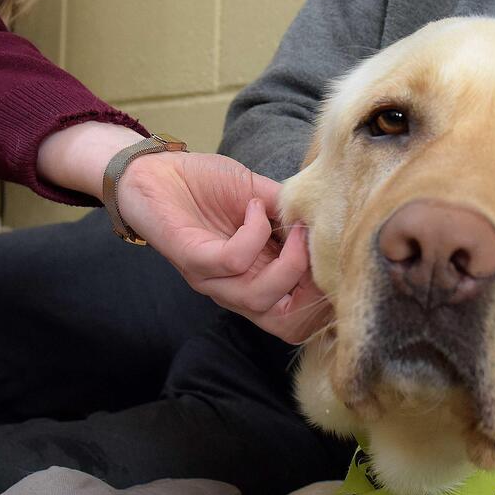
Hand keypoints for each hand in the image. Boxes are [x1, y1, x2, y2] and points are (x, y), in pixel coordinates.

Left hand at [116, 151, 330, 343]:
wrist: (155, 170)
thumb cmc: (205, 184)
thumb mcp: (260, 195)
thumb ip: (291, 212)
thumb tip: (327, 220)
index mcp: (257, 277)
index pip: (298, 317)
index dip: (325, 298)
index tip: (339, 258)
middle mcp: (236, 288)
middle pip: (285, 324)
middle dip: (314, 293)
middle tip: (321, 253)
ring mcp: (213, 279)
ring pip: (260, 297)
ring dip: (289, 263)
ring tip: (295, 229)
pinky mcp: (193, 260)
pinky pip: (233, 261)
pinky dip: (253, 233)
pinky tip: (254, 207)